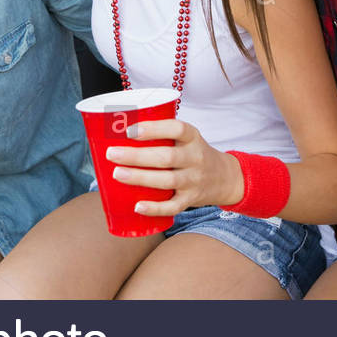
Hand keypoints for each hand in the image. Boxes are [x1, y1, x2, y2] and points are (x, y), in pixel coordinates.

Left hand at [104, 119, 244, 217]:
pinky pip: (173, 206)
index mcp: (193, 138)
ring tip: (118, 174)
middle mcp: (195, 158)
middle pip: (166, 157)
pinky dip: (155, 208)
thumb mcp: (187, 139)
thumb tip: (117, 133)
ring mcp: (194, 180)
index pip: (176, 129)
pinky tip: (137, 206)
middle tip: (112, 154)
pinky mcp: (190, 200)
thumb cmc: (194, 154)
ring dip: (141, 178)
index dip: (153, 129)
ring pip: (167, 181)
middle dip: (137, 156)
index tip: (130, 130)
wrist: (225, 177)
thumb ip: (162, 135)